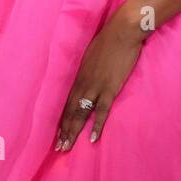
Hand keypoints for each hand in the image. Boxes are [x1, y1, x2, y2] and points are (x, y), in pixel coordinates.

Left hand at [54, 17, 144, 150]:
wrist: (121, 32)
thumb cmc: (108, 40)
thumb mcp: (92, 55)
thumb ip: (89, 69)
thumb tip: (88, 76)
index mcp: (79, 75)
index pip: (68, 102)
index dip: (63, 119)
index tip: (58, 133)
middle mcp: (84, 83)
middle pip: (71, 111)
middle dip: (65, 130)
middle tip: (58, 148)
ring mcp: (96, 87)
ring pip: (81, 114)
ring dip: (74, 131)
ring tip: (67, 147)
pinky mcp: (110, 89)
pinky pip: (101, 111)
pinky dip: (96, 125)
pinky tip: (92, 138)